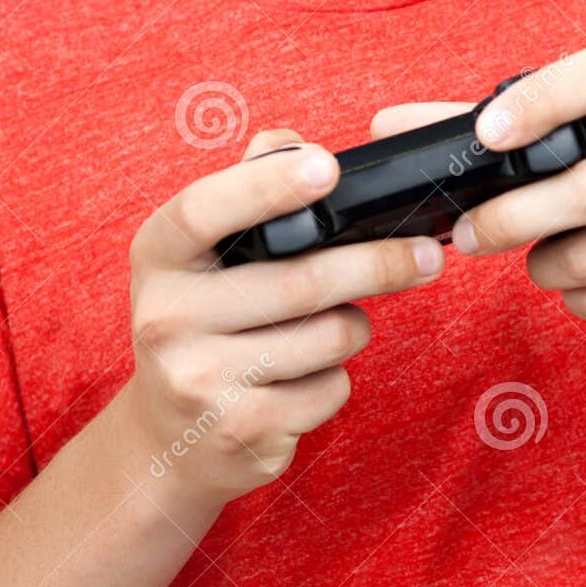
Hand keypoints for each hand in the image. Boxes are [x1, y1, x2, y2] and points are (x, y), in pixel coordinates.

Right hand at [125, 126, 444, 503]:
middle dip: (378, 264)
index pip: (207, 210)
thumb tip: (294, 144)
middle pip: (300, 281)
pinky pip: (329, 388)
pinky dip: (335, 378)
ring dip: (353, 326)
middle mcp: (167, 316)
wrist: (169, 441)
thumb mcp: (200, 256)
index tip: (328, 165)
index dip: (269, 185)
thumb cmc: (201, 324)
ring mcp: (200, 379)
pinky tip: (305, 377)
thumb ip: (244, 192)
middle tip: (426, 254)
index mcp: (159, 256)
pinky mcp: (241, 430)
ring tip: (336, 324)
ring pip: (328, 336)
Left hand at [370, 45, 585, 324]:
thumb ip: (491, 120)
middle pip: (584, 188)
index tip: (488, 132)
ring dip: (546, 266)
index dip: (543, 100)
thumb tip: (388, 123)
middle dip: (511, 218)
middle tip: (468, 236)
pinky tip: (579, 285)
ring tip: (536, 259)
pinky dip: (582, 299)